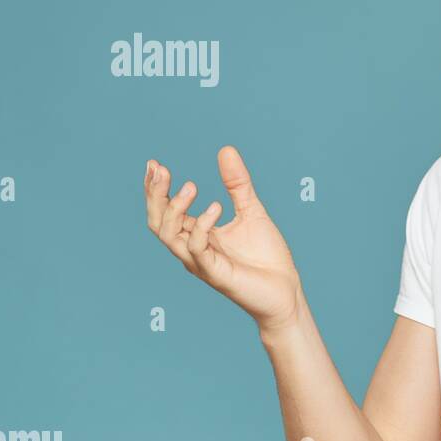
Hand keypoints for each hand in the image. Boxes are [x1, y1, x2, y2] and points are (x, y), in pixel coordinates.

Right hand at [144, 146, 302, 330]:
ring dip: (174, 209)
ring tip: (191, 186)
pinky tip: (217, 207)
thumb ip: (237, 184)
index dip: (156, 189)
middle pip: (157, 222)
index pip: (165, 211)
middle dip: (154, 195)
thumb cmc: (266, 256)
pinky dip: (201, 226)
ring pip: (168, 236)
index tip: (155, 164)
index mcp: (197, 235)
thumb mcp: (252, 211)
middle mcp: (192, 249)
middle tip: (160, 169)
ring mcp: (201, 262)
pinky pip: (196, 249)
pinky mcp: (215, 273)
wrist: (286, 290)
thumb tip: (226, 149)